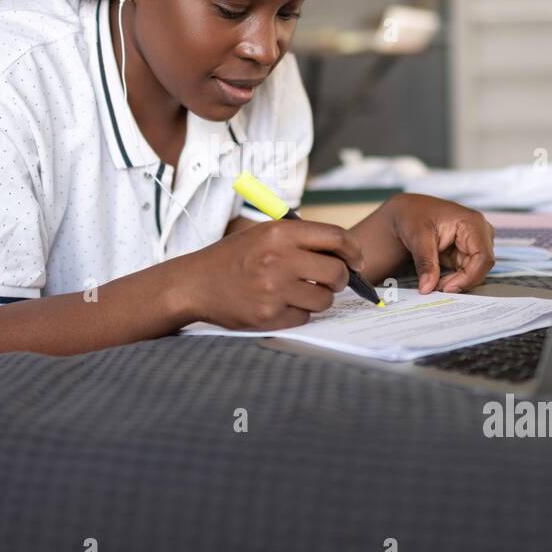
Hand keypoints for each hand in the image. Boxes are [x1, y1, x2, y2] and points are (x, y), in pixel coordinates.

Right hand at [183, 220, 365, 330]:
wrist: (195, 283)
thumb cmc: (234, 257)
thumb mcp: (264, 233)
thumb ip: (302, 239)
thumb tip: (346, 255)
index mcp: (280, 233)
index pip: (336, 238)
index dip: (353, 250)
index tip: (356, 260)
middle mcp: (278, 259)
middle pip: (336, 272)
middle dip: (339, 279)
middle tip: (330, 281)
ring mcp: (274, 290)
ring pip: (324, 299)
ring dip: (320, 298)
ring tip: (300, 292)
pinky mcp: (269, 315)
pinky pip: (305, 317)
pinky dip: (299, 312)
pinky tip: (281, 304)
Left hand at [386, 194, 494, 293]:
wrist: (408, 211)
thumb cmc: (414, 216)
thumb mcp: (417, 238)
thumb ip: (425, 263)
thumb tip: (427, 288)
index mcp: (473, 223)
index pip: (483, 257)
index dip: (468, 277)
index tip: (447, 288)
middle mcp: (480, 232)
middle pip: (480, 267)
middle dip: (459, 281)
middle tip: (435, 288)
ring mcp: (475, 243)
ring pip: (474, 272)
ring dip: (454, 281)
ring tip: (432, 282)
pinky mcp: (467, 252)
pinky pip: (465, 272)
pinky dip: (452, 279)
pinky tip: (436, 279)